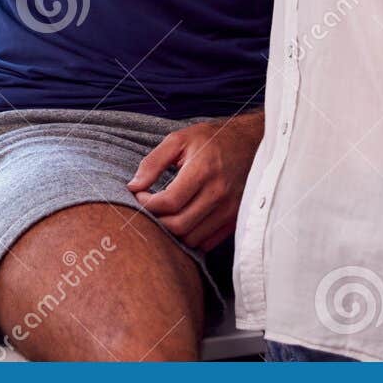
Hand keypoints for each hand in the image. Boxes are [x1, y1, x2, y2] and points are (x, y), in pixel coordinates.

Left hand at [127, 111, 264, 251]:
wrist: (250, 143)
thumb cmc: (211, 139)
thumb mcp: (178, 140)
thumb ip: (153, 162)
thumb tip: (133, 186)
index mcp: (204, 170)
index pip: (169, 202)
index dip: (147, 203)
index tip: (140, 195)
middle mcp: (219, 192)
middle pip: (179, 225)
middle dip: (157, 221)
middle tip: (150, 208)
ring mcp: (230, 209)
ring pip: (192, 239)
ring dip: (172, 232)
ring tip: (165, 214)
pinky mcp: (234, 219)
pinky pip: (207, 243)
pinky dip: (190, 237)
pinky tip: (183, 220)